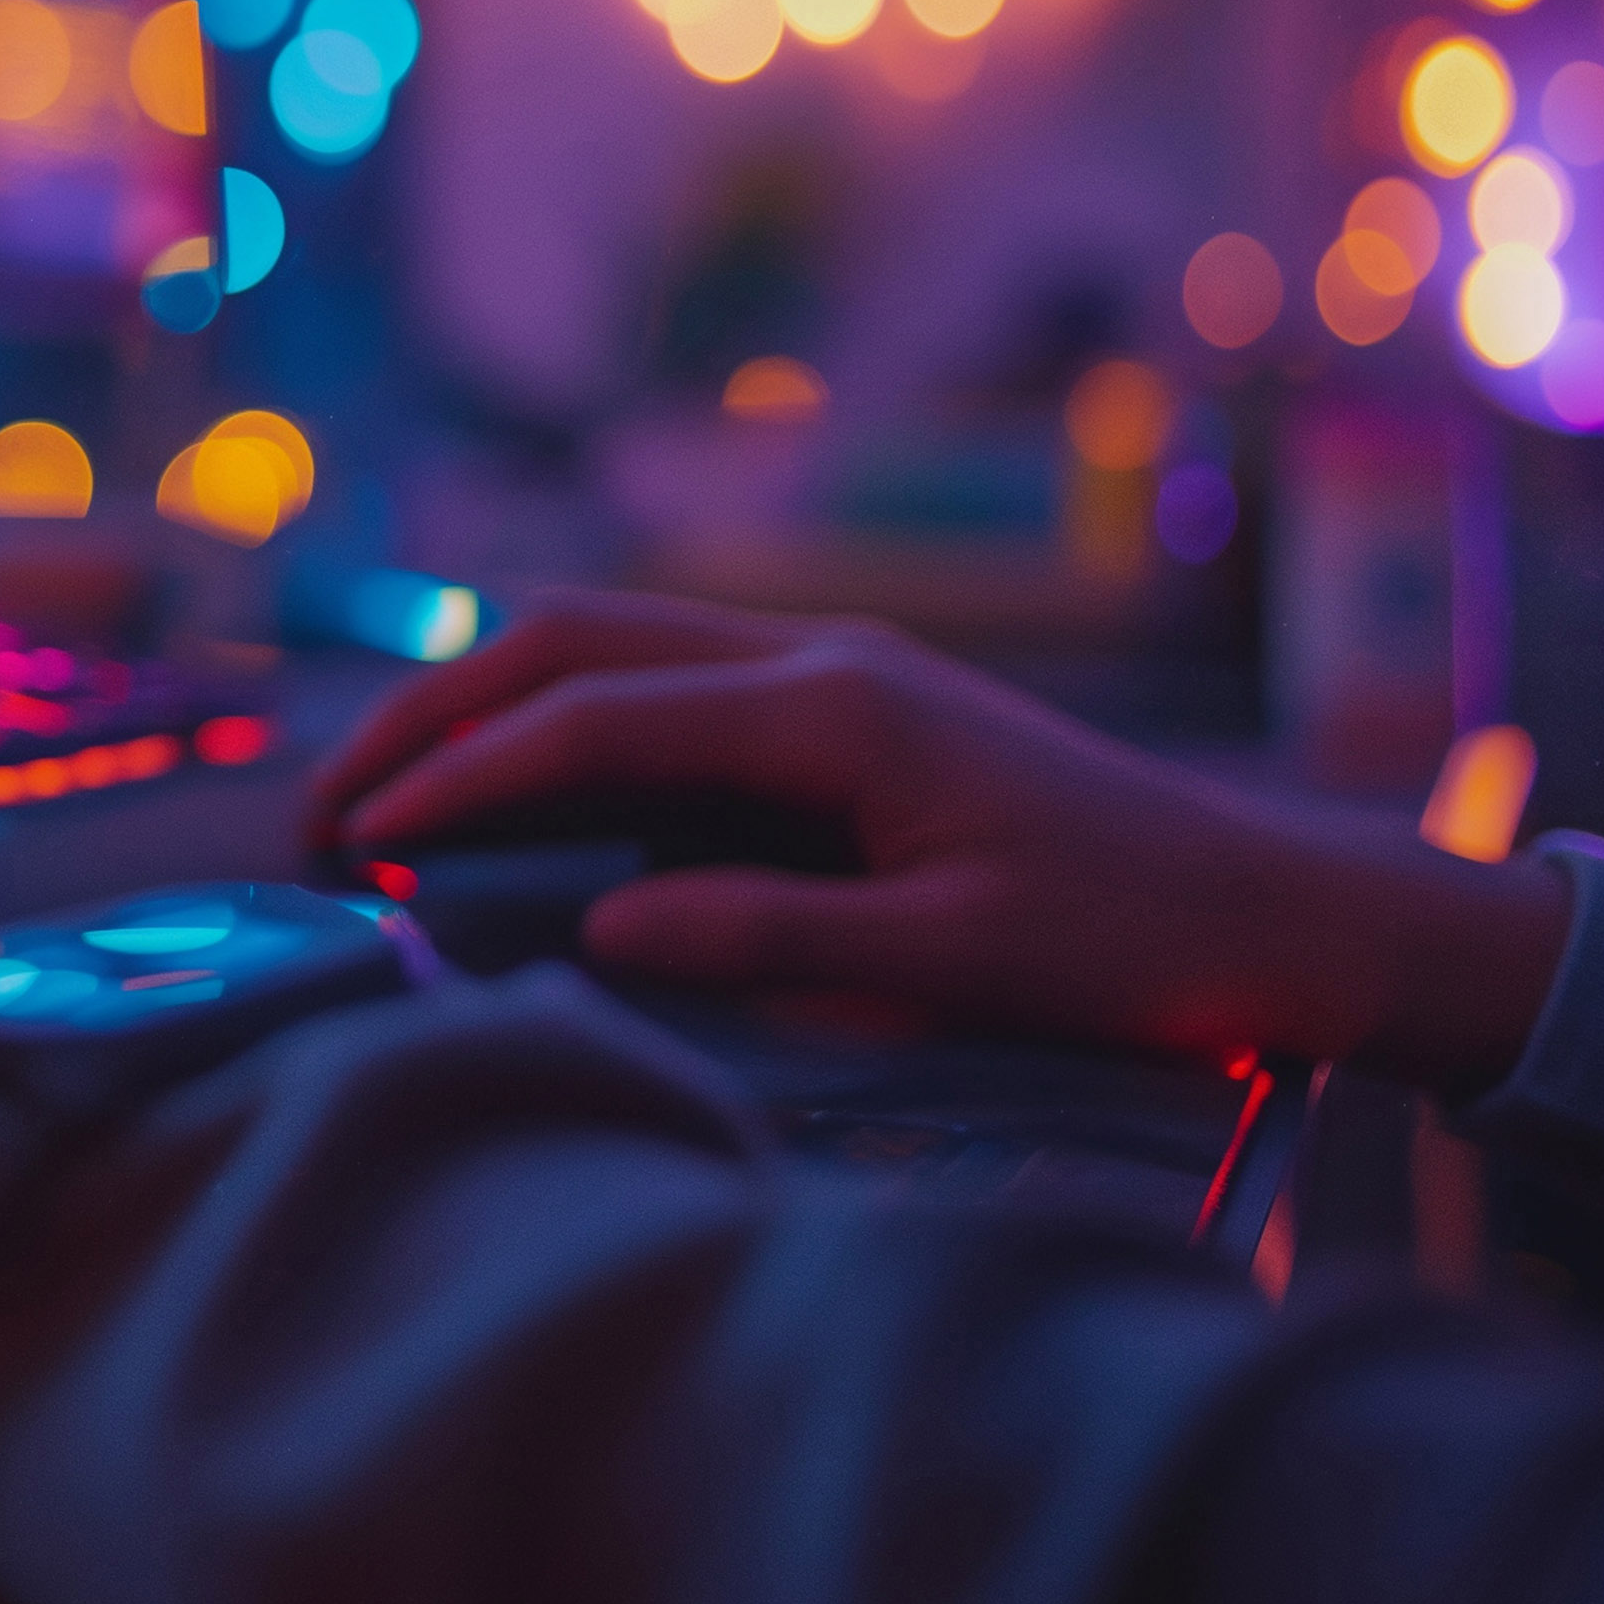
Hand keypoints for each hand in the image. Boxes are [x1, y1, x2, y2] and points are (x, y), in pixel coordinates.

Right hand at [309, 590, 1571, 1088]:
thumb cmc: (1132, 943)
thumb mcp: (954, 961)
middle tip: (326, 809)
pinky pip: (660, 679)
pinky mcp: (843, 707)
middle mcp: (815, 659)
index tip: (357, 847)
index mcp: (832, 706)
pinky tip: (514, 778)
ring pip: (605, 641)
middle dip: (430, 713)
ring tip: (385, 786)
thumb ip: (770, 934)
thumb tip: (597, 925)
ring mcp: (829, 670)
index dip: (458, 780)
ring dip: (483, 699)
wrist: (1278, 908)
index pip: (589, 721)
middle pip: (567, 641)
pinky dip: (557, 711)